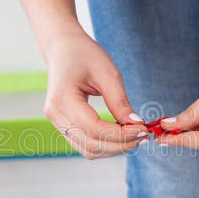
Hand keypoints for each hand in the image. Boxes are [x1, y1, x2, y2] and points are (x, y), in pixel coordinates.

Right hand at [43, 31, 147, 157]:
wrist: (62, 48)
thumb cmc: (84, 54)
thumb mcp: (107, 72)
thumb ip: (120, 101)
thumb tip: (136, 125)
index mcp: (63, 98)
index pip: (95, 129)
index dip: (122, 135)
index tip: (143, 129)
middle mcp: (55, 114)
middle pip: (92, 144)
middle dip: (121, 144)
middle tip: (143, 136)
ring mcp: (56, 122)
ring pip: (88, 150)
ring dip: (114, 148)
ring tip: (134, 136)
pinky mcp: (62, 125)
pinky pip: (85, 144)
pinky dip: (105, 144)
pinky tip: (121, 135)